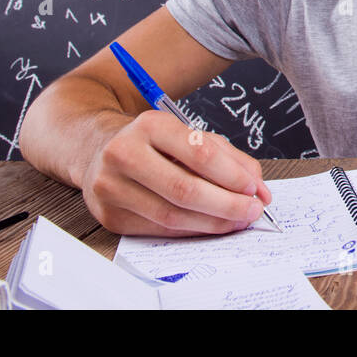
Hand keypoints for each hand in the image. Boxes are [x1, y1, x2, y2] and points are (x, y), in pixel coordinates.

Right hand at [81, 110, 273, 236]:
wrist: (98, 149)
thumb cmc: (154, 143)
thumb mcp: (190, 135)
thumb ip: (229, 158)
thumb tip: (259, 189)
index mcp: (150, 125)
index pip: (199, 153)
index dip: (231, 175)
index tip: (254, 189)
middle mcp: (124, 153)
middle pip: (184, 189)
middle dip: (226, 205)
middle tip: (252, 211)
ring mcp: (111, 187)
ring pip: (171, 215)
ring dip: (212, 223)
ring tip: (236, 221)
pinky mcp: (108, 216)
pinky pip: (158, 230)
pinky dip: (190, 231)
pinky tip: (209, 226)